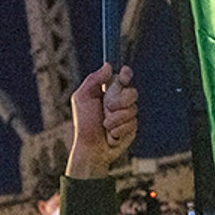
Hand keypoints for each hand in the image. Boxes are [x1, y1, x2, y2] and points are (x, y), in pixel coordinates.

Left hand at [66, 63, 137, 179]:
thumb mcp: (82, 98)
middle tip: (106, 108)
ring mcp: (127, 114)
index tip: (123, 78)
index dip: (126, 75)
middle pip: (132, 92)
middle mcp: (120, 100)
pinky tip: (111, 135)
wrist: (90, 148)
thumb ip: (94, 80)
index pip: (124, 76)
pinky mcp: (132, 128)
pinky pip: (133, 123)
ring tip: (105, 126)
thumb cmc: (83, 124)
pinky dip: (119, 130)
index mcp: (109, 90)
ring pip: (133, 109)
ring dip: (116, 119)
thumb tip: (108, 66)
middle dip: (119, 102)